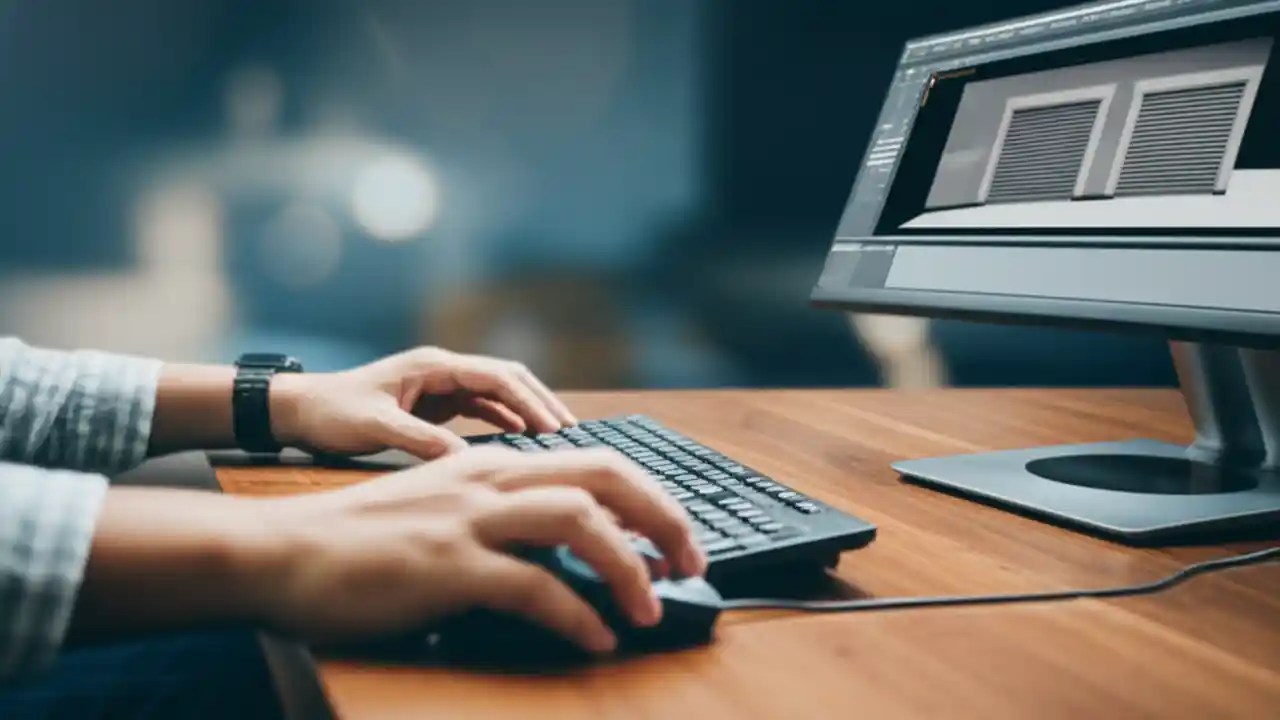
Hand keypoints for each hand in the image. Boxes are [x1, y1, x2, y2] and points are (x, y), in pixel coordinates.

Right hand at [251, 446, 705, 652]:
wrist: (278, 553)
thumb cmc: (356, 544)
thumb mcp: (439, 511)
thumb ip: (498, 521)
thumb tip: (563, 559)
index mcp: (491, 466)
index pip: (595, 463)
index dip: (647, 499)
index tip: (673, 539)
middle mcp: (488, 479)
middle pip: (605, 475)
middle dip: (662, 517)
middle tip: (692, 564)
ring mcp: (467, 519)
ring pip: (579, 521)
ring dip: (629, 568)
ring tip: (652, 609)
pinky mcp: (446, 565)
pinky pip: (533, 588)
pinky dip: (576, 615)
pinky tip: (594, 640)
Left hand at [269, 347, 577, 459]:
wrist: (297, 412)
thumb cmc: (330, 414)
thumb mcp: (374, 428)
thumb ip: (419, 441)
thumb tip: (465, 461)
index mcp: (432, 367)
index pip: (496, 377)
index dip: (530, 401)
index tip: (554, 429)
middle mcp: (441, 371)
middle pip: (506, 379)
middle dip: (540, 402)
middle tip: (570, 432)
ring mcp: (439, 388)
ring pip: (497, 394)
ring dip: (526, 412)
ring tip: (557, 438)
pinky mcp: (434, 406)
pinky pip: (481, 409)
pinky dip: (505, 422)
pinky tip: (522, 441)